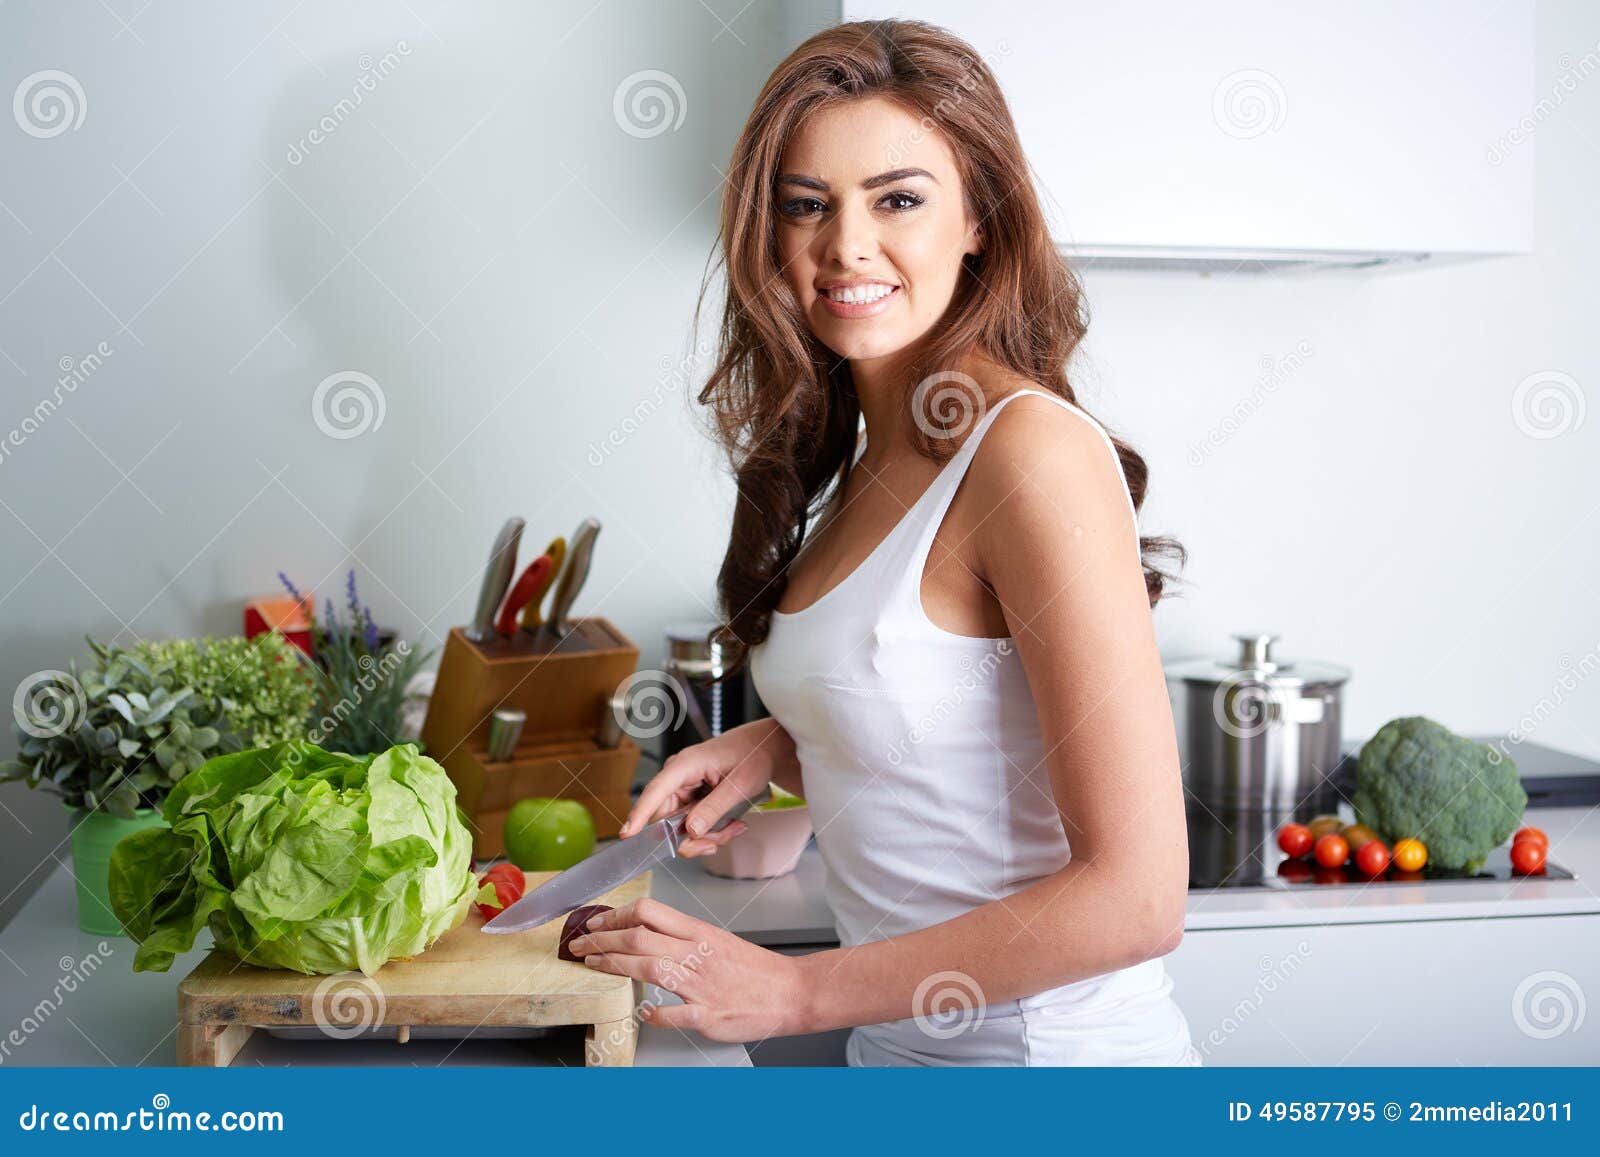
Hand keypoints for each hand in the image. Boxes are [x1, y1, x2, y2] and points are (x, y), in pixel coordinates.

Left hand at [565, 897, 808, 1042]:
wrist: (791, 991)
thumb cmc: (754, 970)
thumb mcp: (716, 940)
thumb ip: (681, 938)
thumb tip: (645, 936)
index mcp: (698, 932)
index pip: (648, 912)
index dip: (615, 916)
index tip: (596, 923)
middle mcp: (697, 953)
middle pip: (639, 937)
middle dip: (602, 939)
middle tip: (580, 945)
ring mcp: (702, 984)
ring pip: (649, 967)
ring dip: (615, 966)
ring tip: (593, 967)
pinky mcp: (709, 1014)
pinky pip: (673, 1014)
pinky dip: (653, 1014)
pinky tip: (642, 1013)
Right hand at [621, 718, 780, 856]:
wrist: (763, 749)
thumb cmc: (753, 756)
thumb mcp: (740, 785)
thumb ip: (715, 808)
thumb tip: (691, 831)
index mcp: (686, 765)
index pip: (656, 791)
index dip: (640, 814)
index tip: (627, 833)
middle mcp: (678, 777)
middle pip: (666, 821)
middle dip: (694, 838)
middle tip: (717, 841)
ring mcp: (683, 790)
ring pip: (680, 829)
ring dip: (708, 836)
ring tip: (733, 826)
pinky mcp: (690, 800)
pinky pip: (692, 826)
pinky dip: (712, 831)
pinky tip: (731, 823)